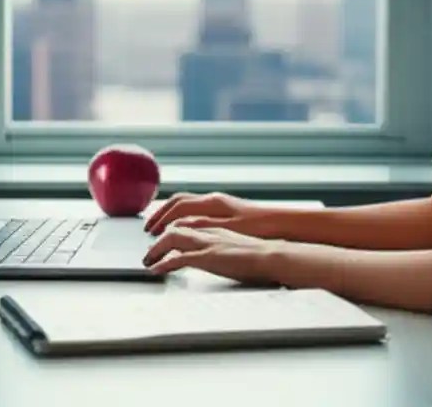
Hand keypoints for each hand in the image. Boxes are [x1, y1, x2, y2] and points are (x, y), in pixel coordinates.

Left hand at [141, 224, 281, 283]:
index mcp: (215, 226)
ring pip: (171, 238)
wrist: (271, 256)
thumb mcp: (234, 246)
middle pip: (174, 226)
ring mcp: (207, 242)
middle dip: (157, 236)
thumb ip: (220, 247)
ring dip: (156, 249)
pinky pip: (178, 258)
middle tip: (147, 251)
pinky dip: (164, 264)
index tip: (159, 236)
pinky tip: (156, 270)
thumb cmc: (259, 255)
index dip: (169, 227)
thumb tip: (211, 255)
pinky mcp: (207, 257)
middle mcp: (208, 230)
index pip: (185, 221)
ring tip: (147, 261)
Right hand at [143, 192, 267, 235]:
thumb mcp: (227, 229)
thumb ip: (200, 226)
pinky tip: (183, 227)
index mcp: (211, 203)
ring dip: (171, 214)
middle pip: (178, 201)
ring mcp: (219, 203)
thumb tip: (176, 226)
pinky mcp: (226, 210)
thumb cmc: (258, 227)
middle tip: (149, 229)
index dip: (161, 220)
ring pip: (187, 204)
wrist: (282, 224)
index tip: (150, 232)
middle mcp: (213, 200)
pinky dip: (183, 216)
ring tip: (161, 228)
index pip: (177, 207)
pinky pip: (196, 209)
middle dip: (161, 214)